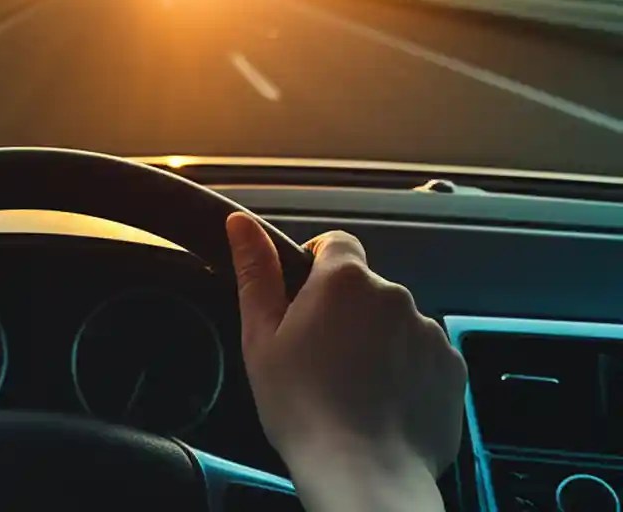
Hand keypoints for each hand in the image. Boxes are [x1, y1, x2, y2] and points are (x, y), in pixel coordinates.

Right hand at [226, 213, 465, 511]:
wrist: (363, 471)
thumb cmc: (302, 407)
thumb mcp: (261, 338)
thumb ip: (256, 273)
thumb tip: (241, 222)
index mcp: (345, 281)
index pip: (336, 244)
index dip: (317, 268)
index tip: (303, 303)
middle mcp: (395, 295)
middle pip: (365, 288)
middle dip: (346, 312)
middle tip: (319, 358)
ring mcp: (430, 331)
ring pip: (395, 323)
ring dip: (377, 342)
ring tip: (352, 387)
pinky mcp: (452, 368)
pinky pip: (423, 356)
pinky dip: (405, 371)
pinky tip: (381, 403)